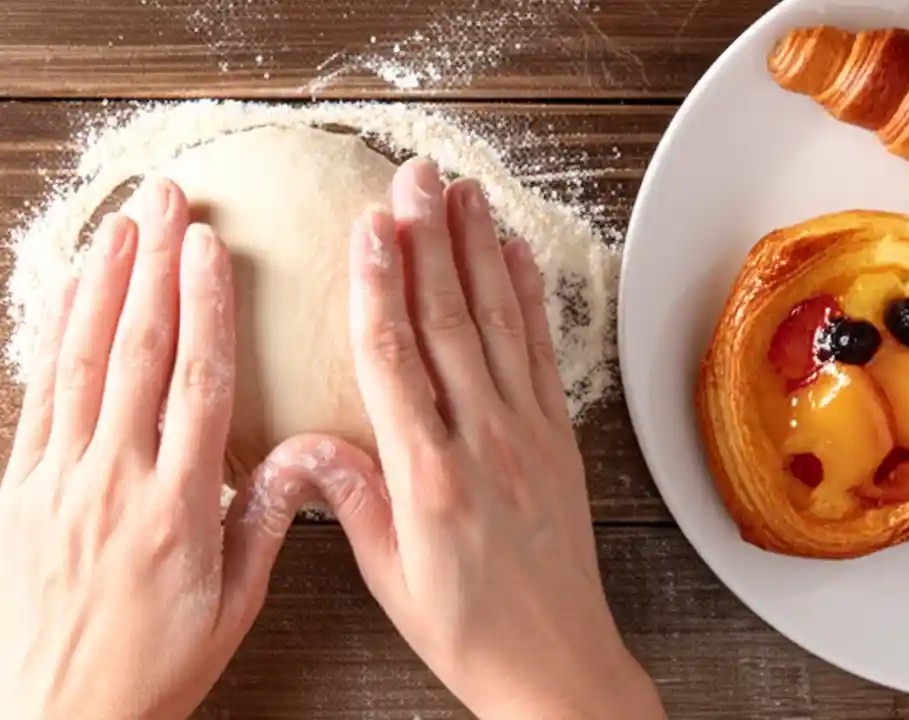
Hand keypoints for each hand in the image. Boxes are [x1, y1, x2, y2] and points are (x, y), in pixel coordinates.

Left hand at [0, 180, 318, 718]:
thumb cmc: (155, 667)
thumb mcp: (234, 606)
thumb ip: (266, 522)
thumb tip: (302, 456)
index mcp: (176, 509)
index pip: (195, 384)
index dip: (205, 308)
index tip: (212, 248)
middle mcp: (111, 482)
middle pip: (135, 353)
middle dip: (153, 266)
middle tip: (167, 200)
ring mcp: (55, 482)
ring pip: (78, 363)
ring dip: (99, 284)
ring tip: (119, 223)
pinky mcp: (18, 491)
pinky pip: (36, 398)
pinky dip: (52, 338)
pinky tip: (65, 297)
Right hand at [288, 158, 663, 718]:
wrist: (555, 663)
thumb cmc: (467, 630)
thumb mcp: (388, 576)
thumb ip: (352, 498)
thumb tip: (304, 444)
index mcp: (429, 478)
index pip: (393, 360)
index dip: (379, 285)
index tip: (370, 225)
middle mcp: (484, 443)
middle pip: (450, 322)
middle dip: (430, 242)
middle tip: (417, 177)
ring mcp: (530, 436)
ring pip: (500, 325)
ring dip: (480, 253)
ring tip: (465, 193)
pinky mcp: (561, 439)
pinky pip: (545, 354)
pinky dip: (532, 299)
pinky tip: (518, 255)